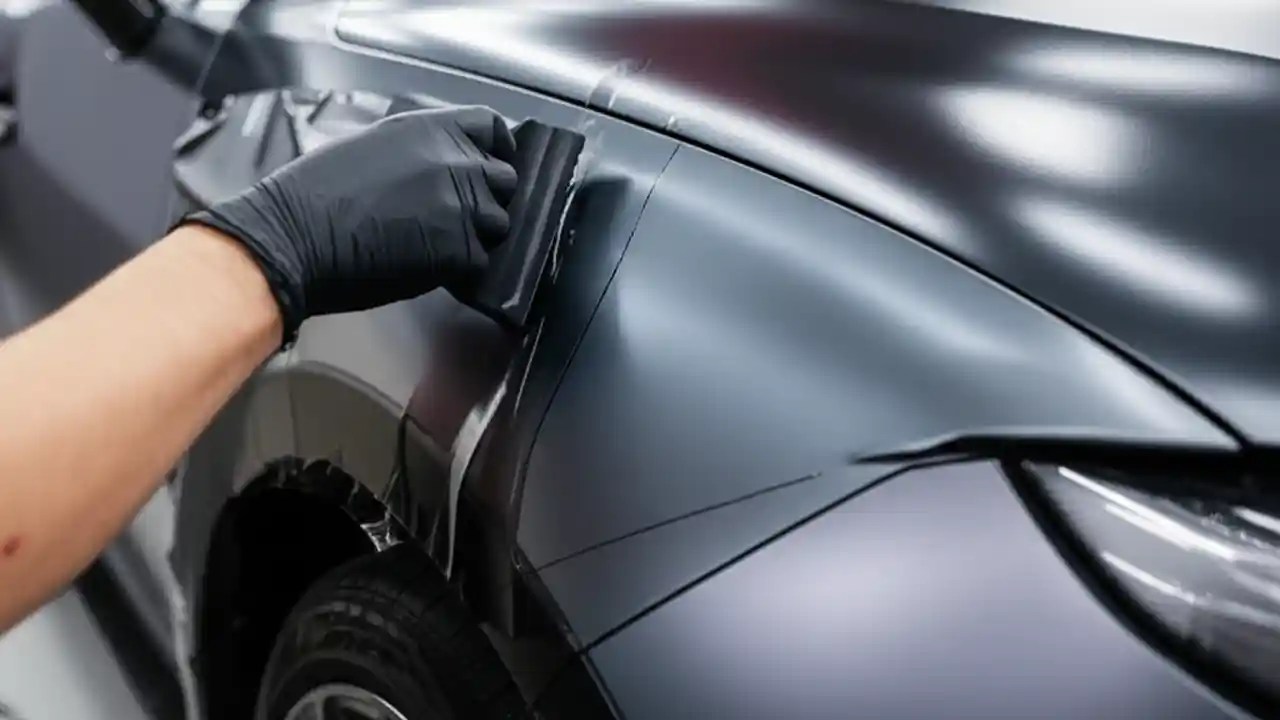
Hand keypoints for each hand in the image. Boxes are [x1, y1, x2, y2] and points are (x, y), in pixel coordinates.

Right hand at [183, 106, 518, 342]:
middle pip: (503, 180)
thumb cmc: (313, 196)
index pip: (491, 128)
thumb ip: (419, 150)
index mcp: (430, 129)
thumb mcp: (371, 146)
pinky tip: (428, 266)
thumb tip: (439, 162)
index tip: (492, 162)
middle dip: (486, 197)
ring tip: (436, 244)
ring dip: (476, 235)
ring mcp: (461, 206)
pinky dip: (461, 269)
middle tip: (457, 215)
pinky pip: (480, 261)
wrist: (292, 239)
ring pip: (497, 223)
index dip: (497, 149)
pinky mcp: (459, 250)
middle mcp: (453, 162)